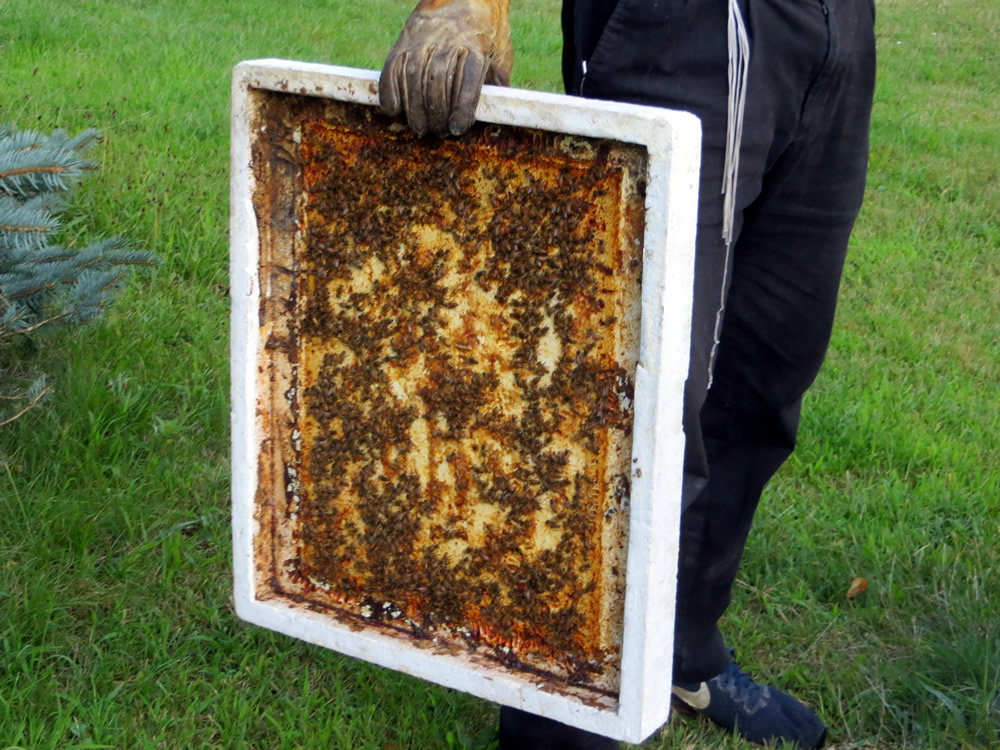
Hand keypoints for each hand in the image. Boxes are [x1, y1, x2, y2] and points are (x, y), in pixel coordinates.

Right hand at [379, 0, 511, 136]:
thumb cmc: (486, 31)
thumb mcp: (500, 53)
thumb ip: (497, 82)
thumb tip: (497, 115)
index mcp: (476, 42)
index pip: (469, 78)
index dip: (462, 106)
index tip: (456, 128)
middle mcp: (448, 38)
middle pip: (438, 79)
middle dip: (436, 112)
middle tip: (438, 132)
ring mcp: (423, 38)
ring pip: (414, 75)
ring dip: (415, 107)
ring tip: (420, 127)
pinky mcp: (404, 39)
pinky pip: (392, 65)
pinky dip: (390, 89)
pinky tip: (394, 109)